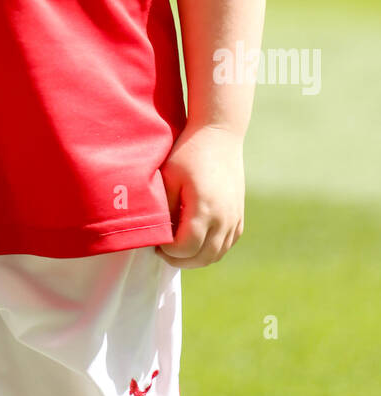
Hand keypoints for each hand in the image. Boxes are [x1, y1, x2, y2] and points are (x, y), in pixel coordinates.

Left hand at [154, 123, 244, 268]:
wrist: (219, 135)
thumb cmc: (189, 152)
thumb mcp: (169, 177)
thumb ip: (164, 209)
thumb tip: (158, 234)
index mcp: (205, 209)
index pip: (185, 248)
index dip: (167, 251)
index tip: (155, 242)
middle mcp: (224, 218)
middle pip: (202, 258)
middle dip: (180, 260)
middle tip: (162, 250)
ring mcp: (234, 218)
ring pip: (216, 255)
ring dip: (196, 258)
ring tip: (177, 247)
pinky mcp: (239, 215)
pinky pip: (227, 244)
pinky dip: (211, 249)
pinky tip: (196, 240)